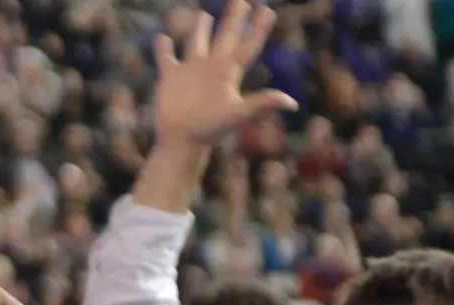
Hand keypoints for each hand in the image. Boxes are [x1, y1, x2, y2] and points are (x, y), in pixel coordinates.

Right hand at [151, 0, 295, 148]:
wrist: (181, 141)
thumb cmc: (210, 130)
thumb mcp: (238, 114)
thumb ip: (263, 104)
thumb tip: (291, 103)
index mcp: (229, 72)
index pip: (248, 45)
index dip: (258, 28)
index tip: (267, 10)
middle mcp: (211, 68)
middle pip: (226, 36)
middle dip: (234, 18)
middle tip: (242, 1)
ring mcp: (190, 71)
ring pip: (197, 43)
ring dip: (200, 29)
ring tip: (203, 16)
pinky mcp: (170, 77)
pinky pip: (166, 57)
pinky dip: (162, 48)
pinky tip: (161, 39)